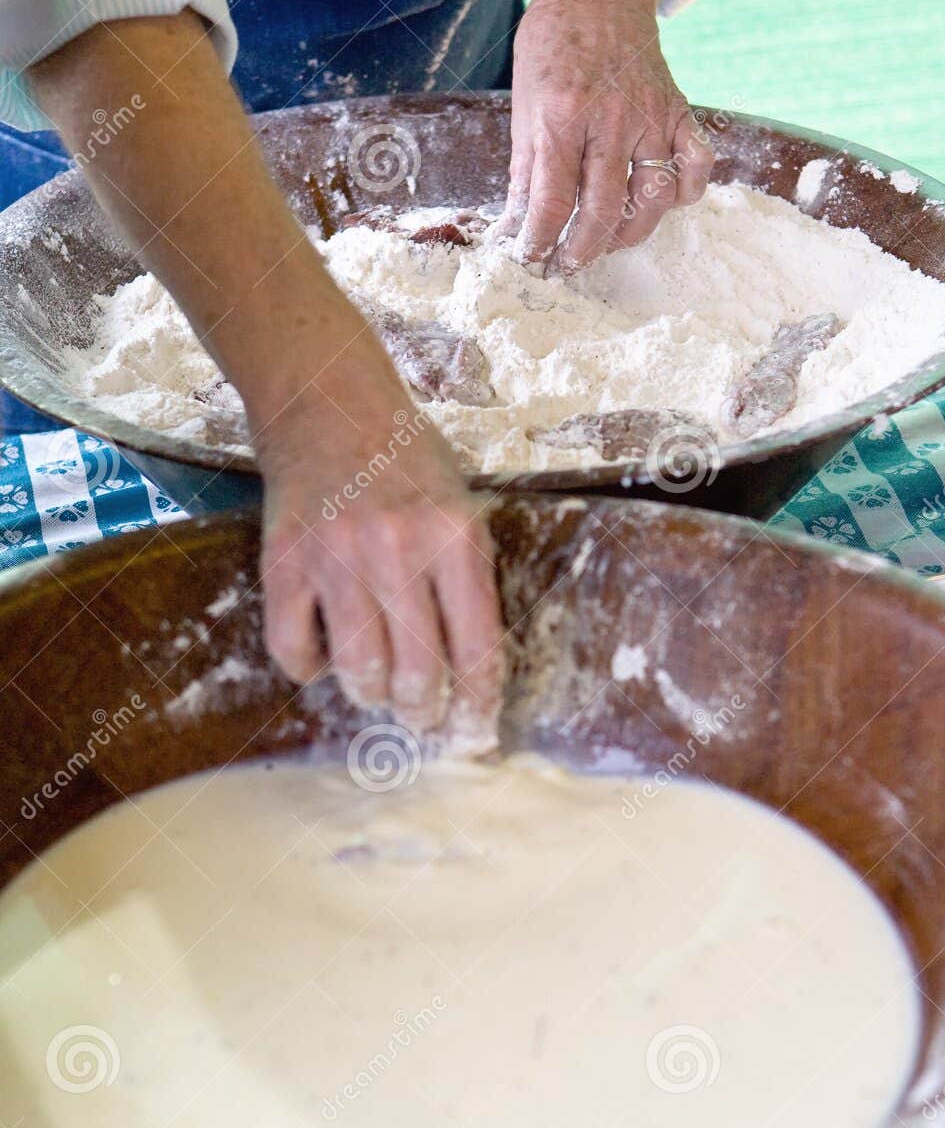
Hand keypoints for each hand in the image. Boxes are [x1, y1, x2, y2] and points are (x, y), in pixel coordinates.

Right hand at [254, 360, 503, 740]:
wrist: (328, 402)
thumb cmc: (406, 460)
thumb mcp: (460, 506)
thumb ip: (466, 581)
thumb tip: (469, 673)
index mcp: (456, 537)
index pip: (478, 649)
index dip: (477, 702)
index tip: (474, 725)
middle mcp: (399, 550)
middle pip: (417, 674)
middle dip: (422, 711)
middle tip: (420, 714)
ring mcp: (337, 557)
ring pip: (358, 670)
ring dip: (370, 695)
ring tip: (376, 690)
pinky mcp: (284, 562)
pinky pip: (292, 648)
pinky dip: (309, 668)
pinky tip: (323, 656)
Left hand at [495, 0, 713, 270]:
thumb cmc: (552, 45)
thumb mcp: (524, 102)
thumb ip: (525, 166)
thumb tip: (516, 224)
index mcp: (562, 114)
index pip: (553, 198)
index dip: (541, 239)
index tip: (532, 258)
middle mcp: (611, 117)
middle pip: (603, 208)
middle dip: (582, 249)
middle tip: (567, 264)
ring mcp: (651, 115)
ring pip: (652, 198)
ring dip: (629, 233)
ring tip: (606, 240)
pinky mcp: (679, 111)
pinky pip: (696, 167)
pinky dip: (683, 194)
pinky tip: (659, 201)